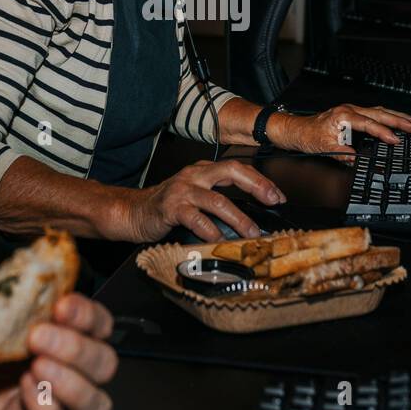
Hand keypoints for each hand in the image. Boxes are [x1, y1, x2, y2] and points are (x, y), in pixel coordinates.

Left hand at [0, 291, 116, 409]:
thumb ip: (10, 286)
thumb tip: (37, 261)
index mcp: (59, 333)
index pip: (98, 325)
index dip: (89, 316)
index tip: (62, 306)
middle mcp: (62, 369)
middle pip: (104, 365)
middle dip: (78, 348)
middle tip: (40, 336)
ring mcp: (50, 404)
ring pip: (94, 405)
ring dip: (71, 384)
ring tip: (36, 366)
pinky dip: (46, 409)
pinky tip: (24, 390)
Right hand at [112, 159, 285, 242]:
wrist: (132, 212)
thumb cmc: (168, 207)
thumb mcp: (196, 197)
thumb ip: (219, 200)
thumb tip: (252, 218)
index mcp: (203, 171)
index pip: (238, 168)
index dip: (260, 181)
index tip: (278, 196)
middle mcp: (194, 175)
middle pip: (231, 171)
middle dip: (256, 186)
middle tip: (272, 202)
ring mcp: (182, 190)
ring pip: (217, 200)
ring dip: (239, 218)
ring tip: (251, 233)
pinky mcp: (171, 208)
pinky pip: (196, 219)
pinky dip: (211, 231)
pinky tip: (220, 241)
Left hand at [275, 105, 410, 163]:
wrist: (295, 129)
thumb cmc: (307, 135)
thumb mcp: (324, 148)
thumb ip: (342, 154)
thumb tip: (357, 160)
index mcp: (344, 116)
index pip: (370, 125)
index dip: (384, 133)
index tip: (396, 140)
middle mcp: (349, 110)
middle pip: (379, 114)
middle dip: (398, 120)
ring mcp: (350, 110)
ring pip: (378, 111)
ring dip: (394, 115)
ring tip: (410, 120)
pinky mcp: (350, 113)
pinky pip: (372, 112)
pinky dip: (385, 116)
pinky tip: (393, 118)